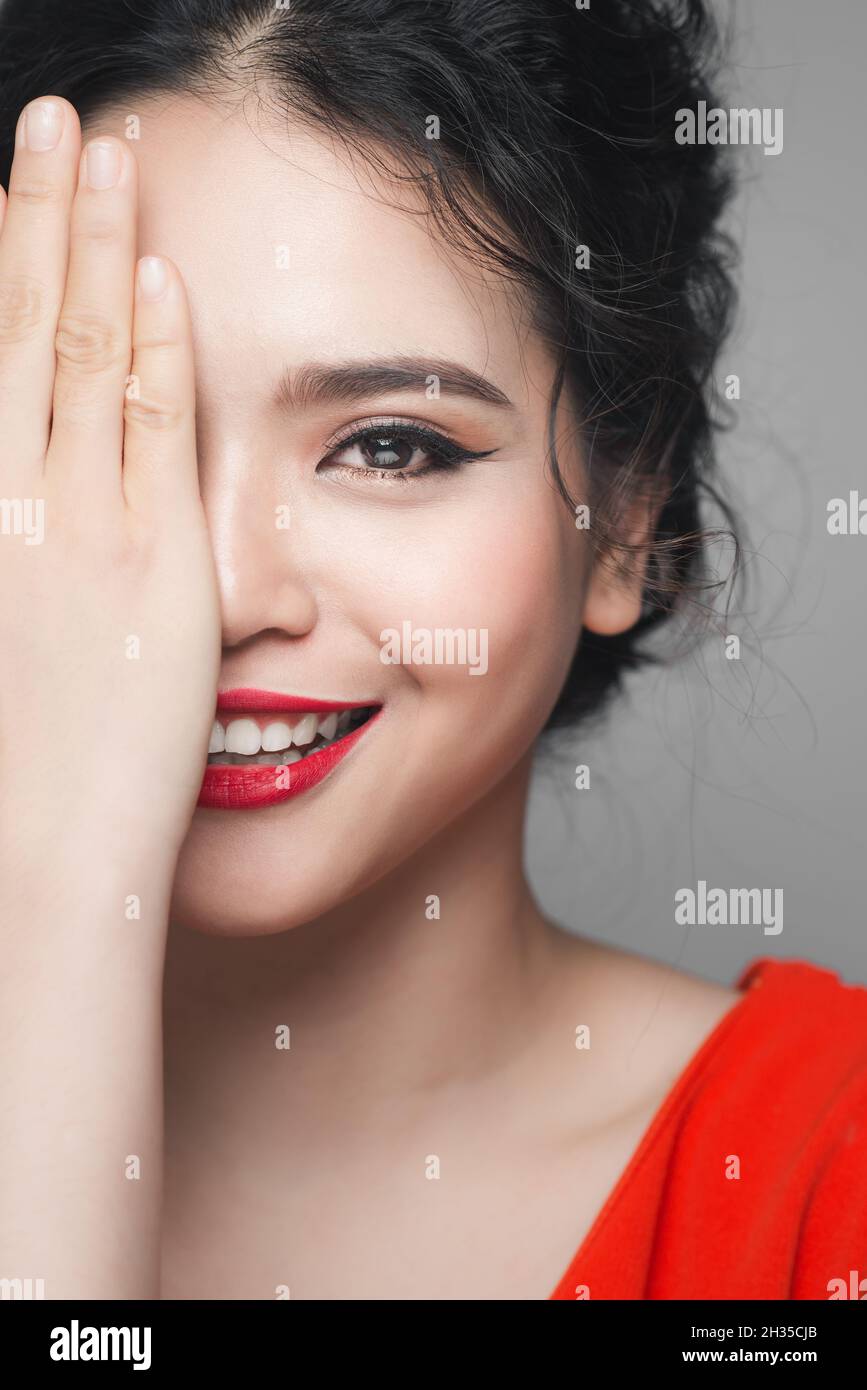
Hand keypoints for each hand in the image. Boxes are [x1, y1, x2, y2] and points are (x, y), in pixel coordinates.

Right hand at [0, 96, 219, 858]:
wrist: (28, 873)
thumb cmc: (4, 790)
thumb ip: (7, 571)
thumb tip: (13, 515)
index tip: (1, 199)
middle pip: (15, 329)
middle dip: (30, 214)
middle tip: (49, 118)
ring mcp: (72, 531)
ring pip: (80, 356)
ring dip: (90, 243)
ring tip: (102, 147)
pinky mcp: (152, 569)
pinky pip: (153, 434)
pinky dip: (155, 349)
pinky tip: (160, 273)